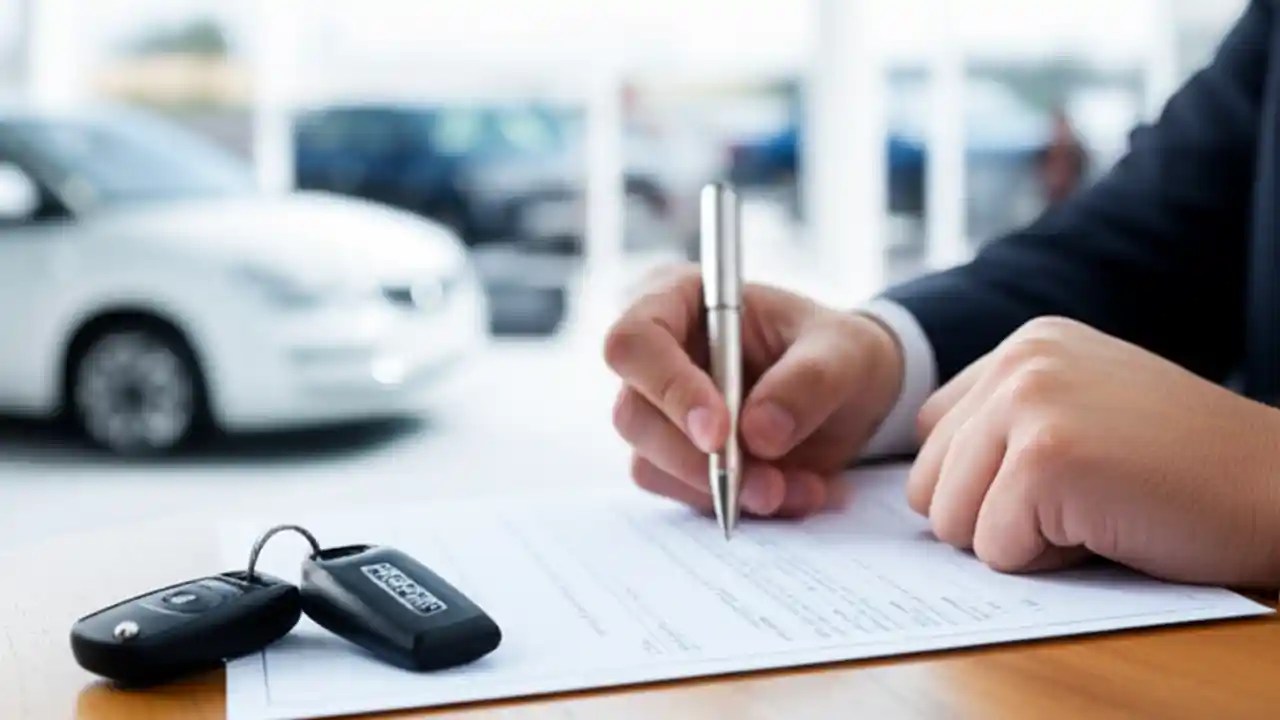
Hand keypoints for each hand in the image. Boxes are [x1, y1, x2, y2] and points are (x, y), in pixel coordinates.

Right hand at [604, 266, 903, 517]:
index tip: (719, 433)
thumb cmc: (839, 353)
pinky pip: (688, 496)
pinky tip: (797, 492)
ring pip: (654, 466)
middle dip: (698, 461)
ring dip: (727, 491)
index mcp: (680, 301)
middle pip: (633, 415)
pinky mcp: (677, 461)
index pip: (635, 341)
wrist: (853, 400)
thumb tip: (757, 434)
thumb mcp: (845, 353)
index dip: (668, 388)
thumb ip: (808, 381)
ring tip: (804, 488)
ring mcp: (662, 414)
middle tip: (768, 485)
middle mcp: (658, 358)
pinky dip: (742, 504)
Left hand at [907, 316, 1279, 586]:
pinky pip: (996, 548)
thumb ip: (1005, 426)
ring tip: (1095, 509)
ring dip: (1019, 540)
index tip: (1059, 480)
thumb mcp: (1083, 412)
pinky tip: (1110, 526)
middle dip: (993, 517)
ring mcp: (1030, 402)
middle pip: (927, 483)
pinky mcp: (1046, 456)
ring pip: (949, 520)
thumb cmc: (1183, 471)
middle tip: (1083, 500)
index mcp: (1024, 346)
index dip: (984, 483)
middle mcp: (1019, 361)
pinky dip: (1051, 561)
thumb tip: (921, 486)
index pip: (931, 436)